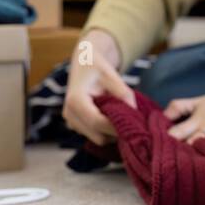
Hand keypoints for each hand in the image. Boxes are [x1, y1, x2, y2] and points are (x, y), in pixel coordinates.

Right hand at [63, 30, 135, 144]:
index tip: (135, 125)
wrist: (83, 65)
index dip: (116, 127)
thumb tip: (135, 114)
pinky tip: (114, 117)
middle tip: (134, 122)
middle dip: (117, 132)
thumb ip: (123, 94)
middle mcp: (70, 114)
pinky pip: (96, 136)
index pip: (97, 122)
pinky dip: (108, 131)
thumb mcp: (112, 75)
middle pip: (98, 136)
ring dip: (113, 132)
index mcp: (75, 100)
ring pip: (98, 139)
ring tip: (123, 115)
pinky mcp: (77, 126)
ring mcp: (71, 122)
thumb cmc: (98, 68)